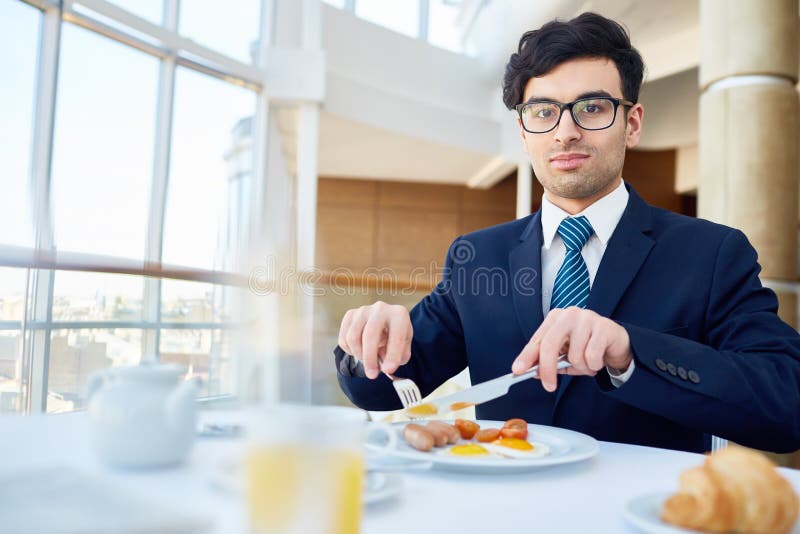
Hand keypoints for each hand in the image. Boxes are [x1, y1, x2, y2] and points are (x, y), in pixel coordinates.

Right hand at [338, 301, 412, 378]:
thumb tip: (387, 368)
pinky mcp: (350, 315)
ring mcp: (363, 310)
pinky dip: (350, 351)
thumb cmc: (396, 338)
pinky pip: (344, 339)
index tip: (389, 370)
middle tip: (372, 375)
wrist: (385, 324)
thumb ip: (398, 358)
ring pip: (353, 338)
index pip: (396, 336)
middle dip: (369, 358)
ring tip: (368, 360)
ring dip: (359, 355)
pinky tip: (360, 351)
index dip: (392, 355)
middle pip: (369, 335)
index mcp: (399, 314)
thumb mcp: (404, 348)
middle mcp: (381, 308)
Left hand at [511, 307, 631, 391]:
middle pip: (550, 345)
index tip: (517, 371)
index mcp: (555, 319)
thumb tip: (532, 372)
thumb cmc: (587, 348)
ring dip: (581, 367)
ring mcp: (587, 318)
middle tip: (549, 386)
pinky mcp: (604, 327)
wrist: (617, 343)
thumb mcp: (565, 356)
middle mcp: (569, 315)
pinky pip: (592, 356)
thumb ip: (548, 361)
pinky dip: (594, 365)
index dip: (526, 356)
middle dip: (548, 369)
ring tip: (588, 363)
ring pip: (574, 355)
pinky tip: (599, 359)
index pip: (537, 340)